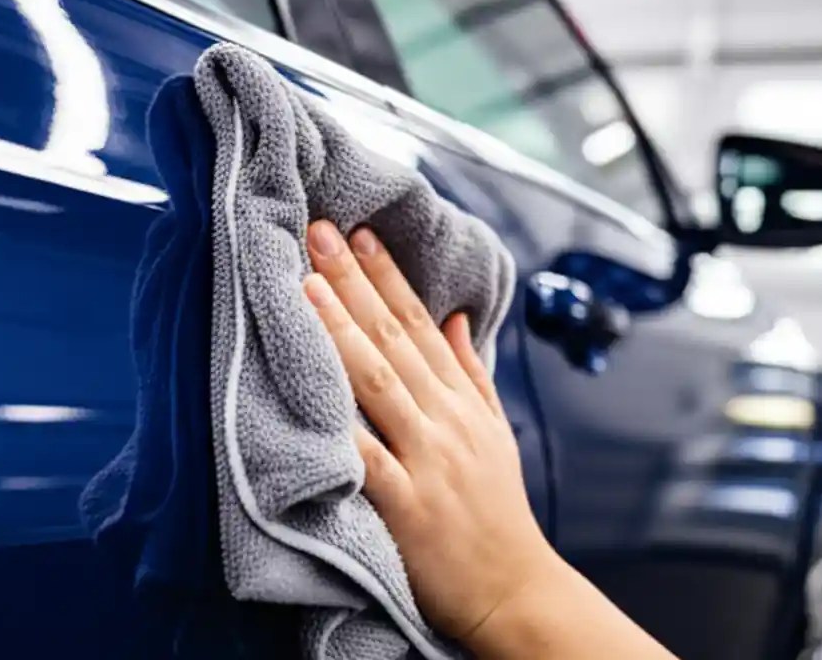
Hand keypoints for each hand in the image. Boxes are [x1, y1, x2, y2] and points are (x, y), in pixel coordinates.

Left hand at [302, 220, 558, 642]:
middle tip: (319, 232)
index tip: (359, 232)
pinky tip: (307, 391)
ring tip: (307, 284)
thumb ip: (471, 372)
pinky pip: (366, 458)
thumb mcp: (496, 433)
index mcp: (462, 401)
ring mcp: (427, 460)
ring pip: (379, 382)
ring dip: (341, 330)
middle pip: (394, 338)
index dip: (388, 275)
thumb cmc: (497, 512)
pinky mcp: (407, 505)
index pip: (421, 323)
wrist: (514, 589)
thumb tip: (456, 317)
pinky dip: (339, 424)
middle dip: (354, 282)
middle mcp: (445, 421)